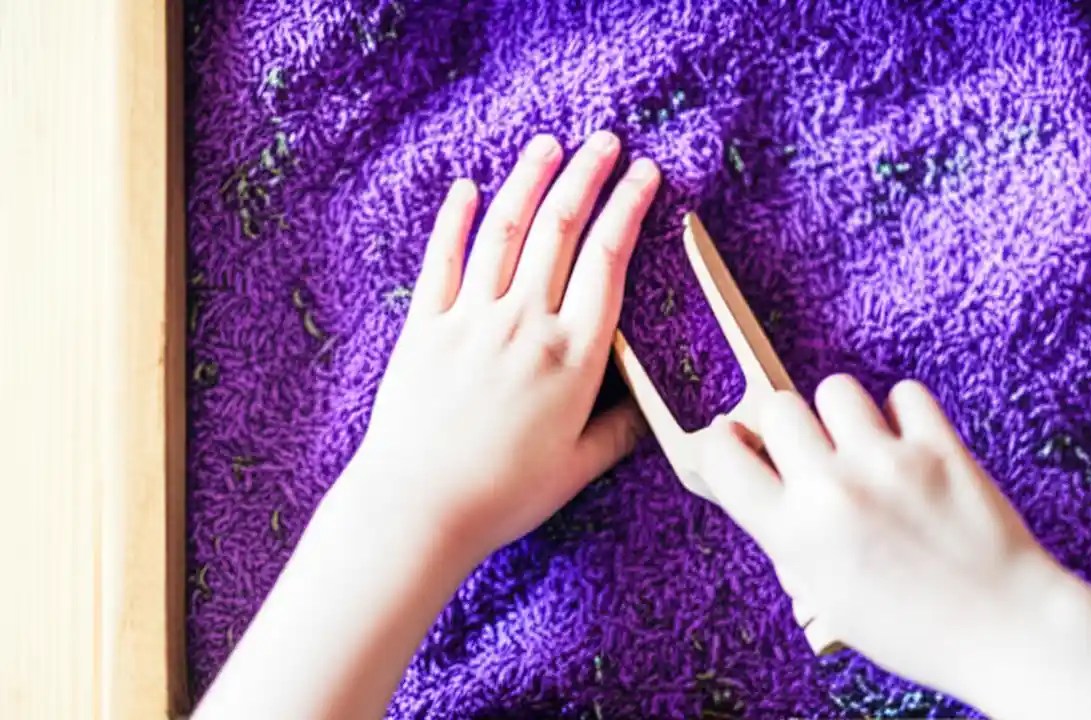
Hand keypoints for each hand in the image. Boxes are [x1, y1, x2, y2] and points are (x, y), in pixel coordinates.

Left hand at [346, 131, 659, 563]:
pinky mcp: (426, 328)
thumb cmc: (504, 496)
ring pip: (506, 232)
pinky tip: (468, 189)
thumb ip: (621, 429)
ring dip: (529, 180)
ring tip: (548, 144)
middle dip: (587, 176)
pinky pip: (443, 260)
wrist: (419, 508)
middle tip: (606, 142)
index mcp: (573, 357)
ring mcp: (472, 321)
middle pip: (561, 229)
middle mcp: (525, 325)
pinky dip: (456, 220)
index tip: (645, 176)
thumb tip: (654, 407)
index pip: (608, 261)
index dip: (629, 209)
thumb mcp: (579, 468)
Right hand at [698, 377, 1062, 697]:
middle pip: (779, 407)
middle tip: (812, 452)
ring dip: (843, 415)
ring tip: (865, 447)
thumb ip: (791, 540)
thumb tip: (769, 488)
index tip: (738, 447)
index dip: (724, 445)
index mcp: (795, 534)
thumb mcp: (827, 597)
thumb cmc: (914, 628)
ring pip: (836, 389)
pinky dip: (904, 413)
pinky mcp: (939, 447)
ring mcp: (887, 463)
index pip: (722, 456)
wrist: (1003, 630)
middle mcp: (833, 489)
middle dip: (788, 426)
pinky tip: (910, 445)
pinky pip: (904, 393)